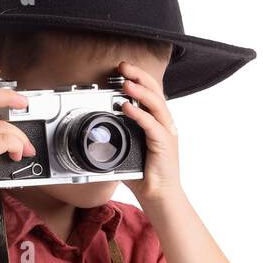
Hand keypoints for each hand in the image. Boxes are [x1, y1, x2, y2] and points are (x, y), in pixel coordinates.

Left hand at [116, 60, 182, 204]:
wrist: (159, 196)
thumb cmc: (144, 176)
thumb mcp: (126, 152)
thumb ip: (116, 138)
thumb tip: (96, 134)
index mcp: (156, 122)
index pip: (150, 93)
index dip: (137, 78)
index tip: (121, 70)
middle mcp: (164, 124)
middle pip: (155, 91)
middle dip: (139, 76)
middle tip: (123, 66)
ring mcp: (166, 133)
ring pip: (156, 103)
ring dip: (139, 91)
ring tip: (125, 82)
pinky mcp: (164, 144)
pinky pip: (151, 124)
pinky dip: (138, 114)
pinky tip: (127, 107)